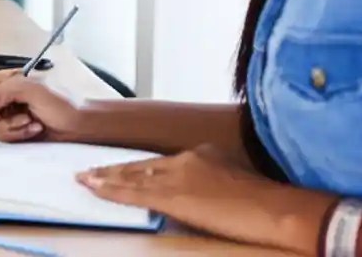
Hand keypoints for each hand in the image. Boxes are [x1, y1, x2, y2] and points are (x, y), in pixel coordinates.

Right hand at [0, 70, 83, 141]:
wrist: (80, 125)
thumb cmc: (65, 104)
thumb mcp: (36, 90)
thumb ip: (8, 90)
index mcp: (10, 80)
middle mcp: (7, 96)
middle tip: (13, 114)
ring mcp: (10, 114)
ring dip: (12, 126)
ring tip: (31, 122)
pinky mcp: (16, 129)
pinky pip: (3, 135)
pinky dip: (18, 134)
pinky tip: (34, 129)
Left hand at [76, 144, 334, 251]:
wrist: (277, 208)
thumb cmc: (266, 202)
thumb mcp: (235, 180)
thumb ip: (211, 181)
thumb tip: (199, 193)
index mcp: (201, 154)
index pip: (159, 161)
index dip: (137, 166)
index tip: (120, 167)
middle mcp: (186, 159)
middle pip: (141, 165)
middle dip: (114, 169)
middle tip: (89, 169)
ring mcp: (178, 177)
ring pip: (132, 176)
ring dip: (105, 178)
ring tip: (84, 178)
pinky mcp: (174, 196)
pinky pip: (134, 193)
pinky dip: (111, 190)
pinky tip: (95, 189)